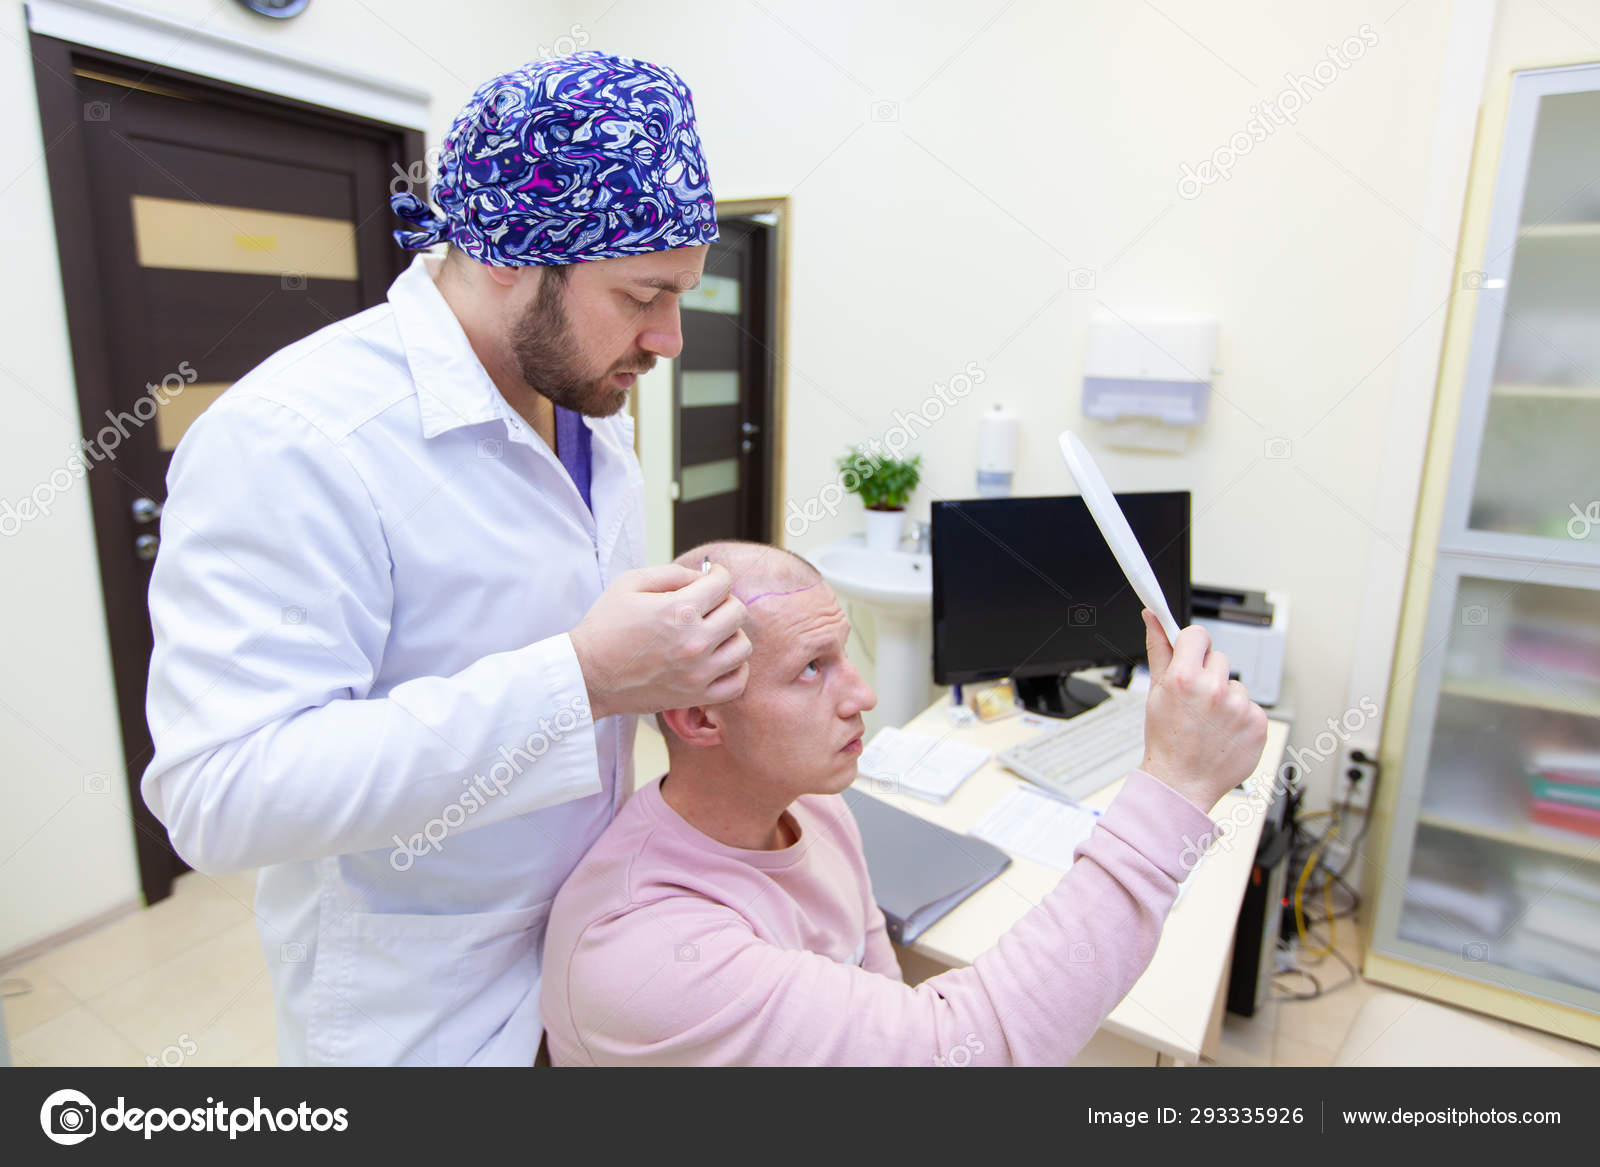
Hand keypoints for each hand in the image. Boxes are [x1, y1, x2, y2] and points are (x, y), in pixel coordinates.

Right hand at [570, 564, 751, 719]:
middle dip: (725, 601)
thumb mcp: (630, 583)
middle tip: (708, 605)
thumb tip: (703, 577)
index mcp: (679, 610)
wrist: (587, 675)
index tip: (711, 578)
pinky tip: (719, 660)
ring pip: (742, 646)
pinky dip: (734, 670)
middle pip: (737, 612)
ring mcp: (698, 672)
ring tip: (712, 633)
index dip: (718, 575)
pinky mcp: (695, 696)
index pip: (723, 583)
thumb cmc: (605, 627)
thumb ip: (672, 573)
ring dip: (731, 635)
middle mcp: (694, 641)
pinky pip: (737, 683)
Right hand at [1138, 608, 1267, 813]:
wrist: (1182, 783)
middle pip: (1218, 658)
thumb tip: (1153, 617)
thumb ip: (1158, 650)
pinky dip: (1240, 717)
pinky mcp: (1258, 723)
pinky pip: (1250, 706)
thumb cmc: (1166, 741)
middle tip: (1195, 700)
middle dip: (1207, 674)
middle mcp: (1214, 690)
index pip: (1197, 635)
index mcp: (1184, 679)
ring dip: (1225, 697)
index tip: (1189, 654)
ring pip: (1235, 684)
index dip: (1191, 645)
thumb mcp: (1155, 693)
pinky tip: (1224, 732)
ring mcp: (1239, 708)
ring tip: (1210, 721)